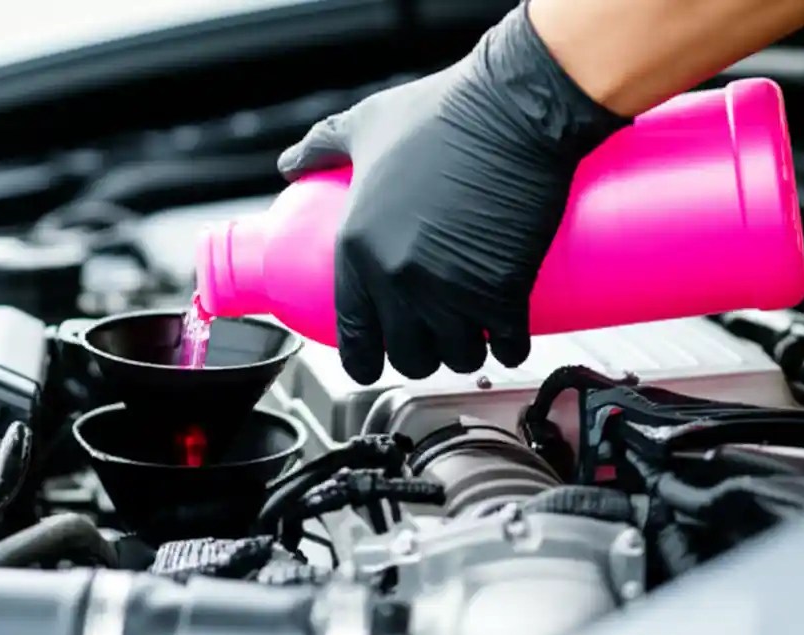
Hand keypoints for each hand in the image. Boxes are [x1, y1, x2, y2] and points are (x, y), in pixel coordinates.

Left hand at [278, 3, 626, 383]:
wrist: (513, 107)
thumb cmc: (442, 112)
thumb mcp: (365, 126)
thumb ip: (321, 146)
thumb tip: (291, 163)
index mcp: (357, 249)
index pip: (353, 337)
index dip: (365, 358)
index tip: (376, 358)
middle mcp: (398, 279)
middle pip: (409, 355)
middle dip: (421, 352)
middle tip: (433, 332)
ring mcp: (453, 291)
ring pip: (459, 358)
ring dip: (466, 353)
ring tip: (472, 331)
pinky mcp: (505, 291)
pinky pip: (506, 346)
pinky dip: (509, 348)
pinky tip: (508, 337)